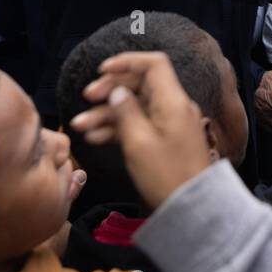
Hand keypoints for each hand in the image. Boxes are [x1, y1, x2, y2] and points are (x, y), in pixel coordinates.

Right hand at [71, 51, 210, 208]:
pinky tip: (95, 137)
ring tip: (79, 126)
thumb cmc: (166, 177)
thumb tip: (118, 91)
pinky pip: (141, 124)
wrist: (191, 209)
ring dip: (108, 113)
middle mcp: (175, 107)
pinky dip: (119, 128)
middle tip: (86, 98)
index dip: (127, 62)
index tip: (102, 70)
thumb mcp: (138, 143)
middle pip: (141, 85)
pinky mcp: (166, 140)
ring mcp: (171, 124)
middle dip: (111, 90)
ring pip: (136, 107)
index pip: (153, 65)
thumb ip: (126, 112)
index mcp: (173, 101)